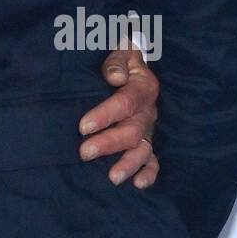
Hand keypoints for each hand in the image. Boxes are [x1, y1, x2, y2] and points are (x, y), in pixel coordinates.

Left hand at [77, 46, 159, 188]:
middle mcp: (149, 111)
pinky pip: (153, 160)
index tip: (83, 126)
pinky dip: (149, 173)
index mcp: (143, 87)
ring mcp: (148, 129)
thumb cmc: (120, 61)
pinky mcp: (146, 141)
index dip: (104, 115)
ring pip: (142, 149)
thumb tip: (114, 77)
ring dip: (128, 164)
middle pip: (132, 131)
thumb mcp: (120, 53)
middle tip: (85, 152)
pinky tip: (138, 184)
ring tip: (112, 177)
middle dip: (109, 143)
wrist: (132, 67)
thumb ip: (116, 61)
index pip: (125, 103)